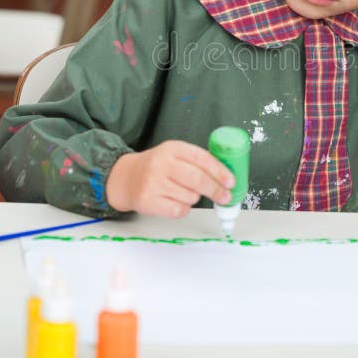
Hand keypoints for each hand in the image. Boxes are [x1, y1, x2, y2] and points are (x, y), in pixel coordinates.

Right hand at [105, 140, 234, 218]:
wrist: (126, 178)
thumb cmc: (158, 167)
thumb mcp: (175, 154)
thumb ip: (198, 161)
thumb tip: (227, 177)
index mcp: (172, 148)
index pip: (201, 158)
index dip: (219, 171)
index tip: (231, 182)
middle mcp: (161, 164)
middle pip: (197, 179)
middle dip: (215, 189)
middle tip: (226, 196)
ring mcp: (153, 183)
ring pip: (190, 196)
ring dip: (195, 198)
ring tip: (184, 192)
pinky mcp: (148, 201)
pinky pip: (179, 210)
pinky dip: (183, 208)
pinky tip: (176, 201)